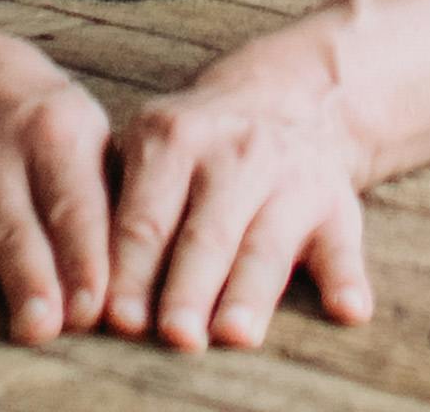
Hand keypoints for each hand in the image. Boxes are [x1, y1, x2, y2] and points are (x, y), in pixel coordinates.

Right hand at [0, 21, 112, 346]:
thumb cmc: (42, 128)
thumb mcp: (86, 136)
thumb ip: (110, 202)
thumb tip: (138, 277)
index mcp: (52, 134)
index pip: (73, 206)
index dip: (83, 258)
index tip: (92, 308)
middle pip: (12, 227)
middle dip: (27, 278)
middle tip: (41, 327)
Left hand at [103, 37, 375, 355]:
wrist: (290, 95)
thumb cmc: (196, 148)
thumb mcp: (153, 151)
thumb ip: (120, 213)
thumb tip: (80, 289)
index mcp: (173, 140)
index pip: (145, 219)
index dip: (131, 271)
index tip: (117, 318)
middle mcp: (234, 154)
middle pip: (206, 234)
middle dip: (188, 286)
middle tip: (173, 335)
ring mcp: (290, 178)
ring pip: (267, 244)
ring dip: (250, 291)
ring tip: (234, 333)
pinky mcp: (336, 205)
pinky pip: (342, 246)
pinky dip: (346, 279)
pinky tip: (348, 309)